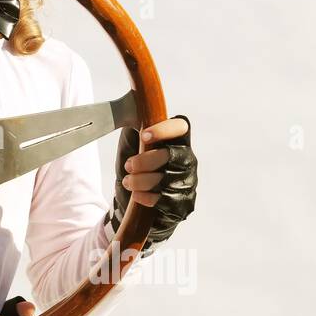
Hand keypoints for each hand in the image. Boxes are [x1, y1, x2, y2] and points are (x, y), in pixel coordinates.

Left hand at [114, 114, 197, 247]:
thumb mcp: (131, 144)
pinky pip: (166, 199)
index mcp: (177, 140)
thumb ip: (134, 130)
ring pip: (166, 179)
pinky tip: (136, 195)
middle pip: (171, 155)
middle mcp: (187, 159)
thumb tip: (128, 113)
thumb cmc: (137, 168)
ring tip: (128, 181)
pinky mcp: (183, 202)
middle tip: (129, 166)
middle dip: (145, 161)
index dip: (164, 129)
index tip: (144, 136)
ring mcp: (188, 181)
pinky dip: (146, 197)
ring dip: (140, 181)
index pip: (181, 126)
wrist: (137, 199)